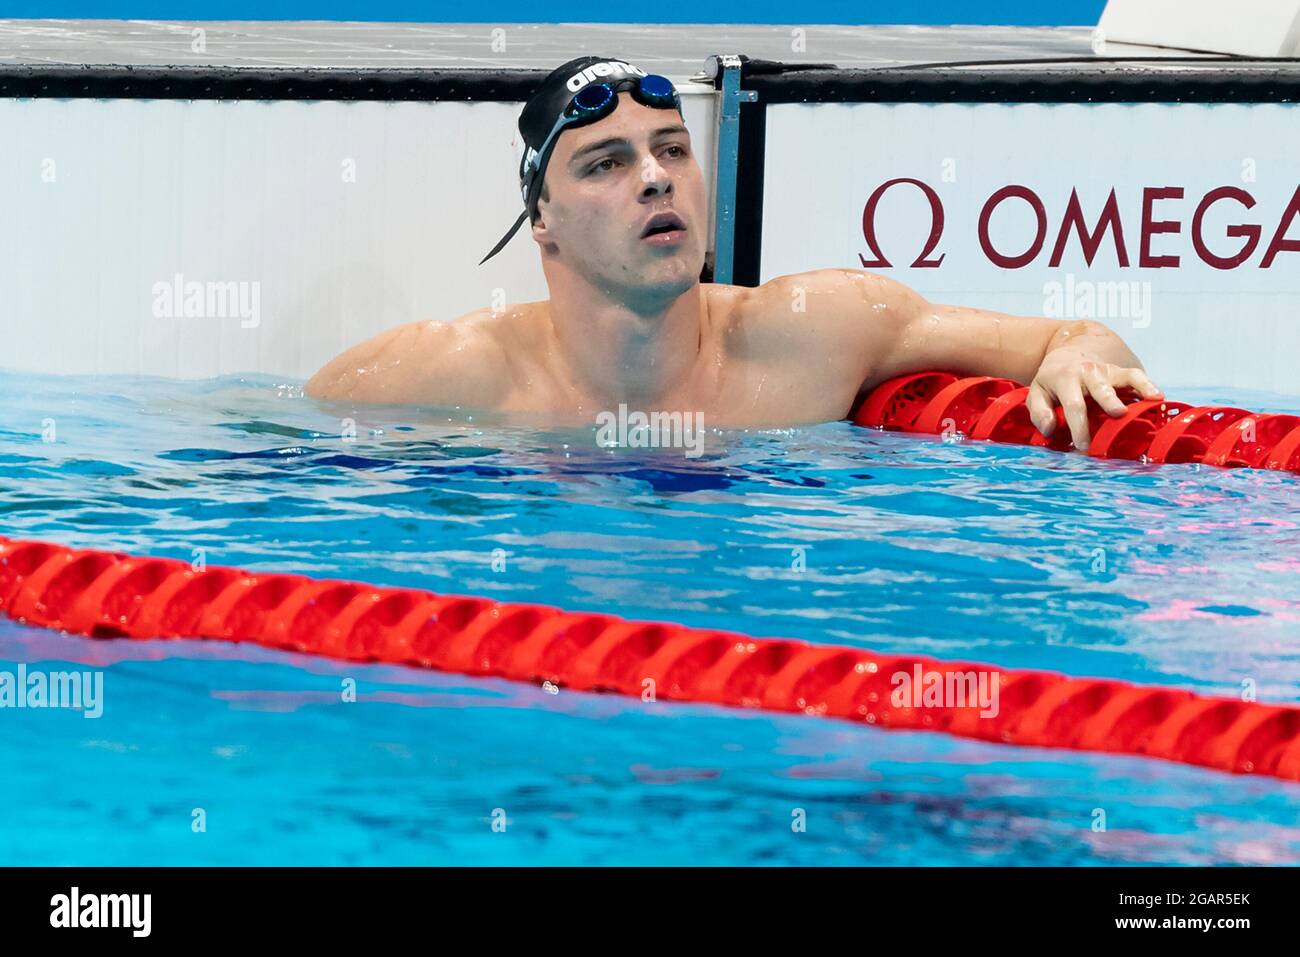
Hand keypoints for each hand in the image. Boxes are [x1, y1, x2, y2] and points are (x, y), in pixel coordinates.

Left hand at [1026, 354, 1162, 451]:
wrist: (1066, 355)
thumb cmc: (1052, 382)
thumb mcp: (1036, 393)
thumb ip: (1039, 412)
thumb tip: (1049, 428)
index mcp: (1064, 379)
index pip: (1073, 404)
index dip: (1078, 426)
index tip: (1083, 446)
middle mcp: (1087, 372)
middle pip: (1100, 388)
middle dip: (1109, 400)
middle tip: (1118, 414)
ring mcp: (1106, 370)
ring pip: (1123, 377)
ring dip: (1138, 388)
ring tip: (1152, 399)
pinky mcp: (1120, 371)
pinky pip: (1135, 375)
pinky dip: (1148, 384)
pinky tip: (1158, 397)